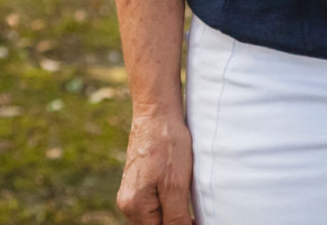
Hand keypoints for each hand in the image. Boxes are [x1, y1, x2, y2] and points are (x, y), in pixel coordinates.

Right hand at [117, 106, 194, 223]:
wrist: (157, 112)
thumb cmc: (168, 144)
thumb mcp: (176, 184)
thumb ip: (175, 217)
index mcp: (135, 206)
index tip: (198, 219)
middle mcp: (128, 203)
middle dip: (177, 222)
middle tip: (198, 213)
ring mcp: (131, 193)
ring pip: (156, 216)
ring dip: (174, 214)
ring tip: (192, 202)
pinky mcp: (139, 182)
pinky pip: (154, 202)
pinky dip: (169, 202)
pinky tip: (182, 192)